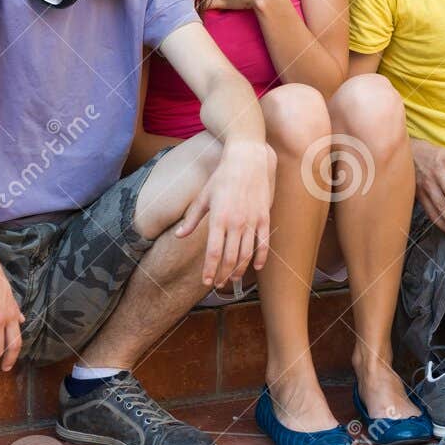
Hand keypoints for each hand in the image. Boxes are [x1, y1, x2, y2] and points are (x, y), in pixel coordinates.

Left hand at [177, 138, 276, 285]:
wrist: (248, 159)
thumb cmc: (223, 177)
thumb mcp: (203, 196)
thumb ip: (192, 219)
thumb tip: (179, 235)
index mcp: (218, 218)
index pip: (214, 252)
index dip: (210, 269)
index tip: (207, 281)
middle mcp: (236, 223)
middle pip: (231, 257)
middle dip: (224, 274)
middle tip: (219, 284)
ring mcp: (252, 220)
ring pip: (247, 253)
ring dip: (240, 269)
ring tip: (234, 278)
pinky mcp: (264, 217)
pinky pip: (264, 242)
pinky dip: (260, 257)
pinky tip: (256, 267)